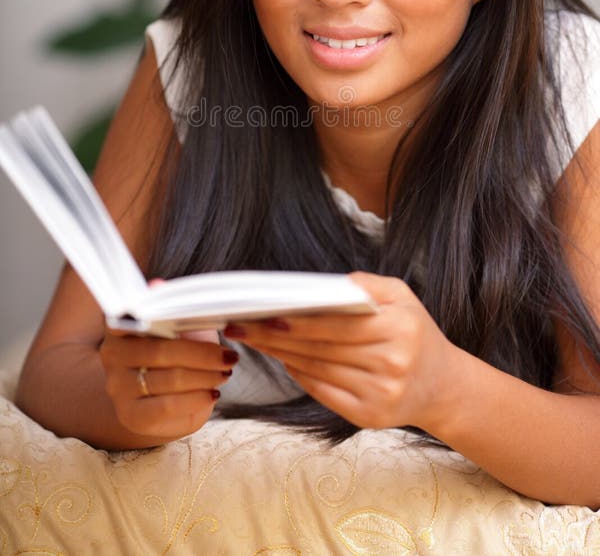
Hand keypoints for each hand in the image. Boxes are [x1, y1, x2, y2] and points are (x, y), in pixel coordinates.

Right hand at [99, 310, 238, 440]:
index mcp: (121, 325)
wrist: (174, 399)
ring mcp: (118, 387)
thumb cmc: (178, 353)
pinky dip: (195, 399)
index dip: (166, 317)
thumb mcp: (179, 326)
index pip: (136, 316)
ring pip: (169, 379)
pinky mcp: (131, 415)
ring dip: (205, 377)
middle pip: (162, 352)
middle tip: (230, 357)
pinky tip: (213, 393)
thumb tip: (157, 284)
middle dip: (203, 355)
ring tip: (226, 373)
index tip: (201, 320)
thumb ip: (169, 306)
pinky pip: (167, 407)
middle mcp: (112, 354)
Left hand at [222, 270, 456, 433]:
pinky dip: (300, 376)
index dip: (299, 321)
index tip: (265, 314)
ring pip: (318, 370)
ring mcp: (381, 394)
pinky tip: (283, 361)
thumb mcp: (401, 296)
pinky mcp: (369, 417)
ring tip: (255, 340)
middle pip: (322, 348)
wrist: (441, 385)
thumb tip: (322, 287)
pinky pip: (324, 392)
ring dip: (281, 356)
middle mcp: (393, 363)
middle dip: (277, 338)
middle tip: (243, 326)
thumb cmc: (413, 331)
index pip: (338, 324)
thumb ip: (365, 284)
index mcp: (399, 327)